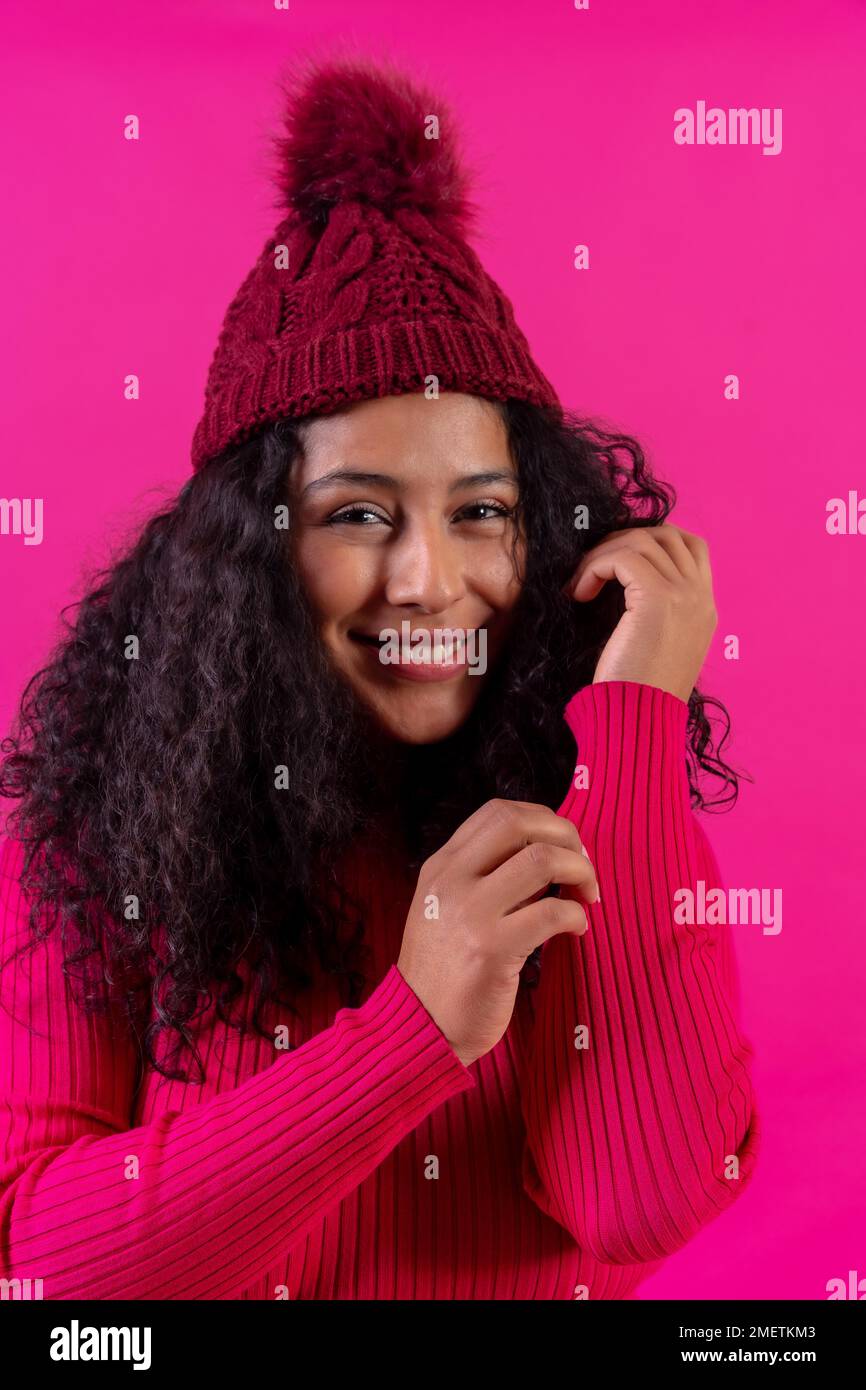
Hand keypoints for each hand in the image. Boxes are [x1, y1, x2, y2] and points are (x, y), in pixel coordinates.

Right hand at [396, 799, 598, 1067]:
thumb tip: (547, 857)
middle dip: (567, 835)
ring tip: (587, 897)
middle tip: (584, 867)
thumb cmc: (443, 974)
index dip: (543, 819)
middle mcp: (451, 881)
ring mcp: (469, 913)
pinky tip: (577, 930)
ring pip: (543, 859)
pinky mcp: (492, 950)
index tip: (564, 846)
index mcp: (441, 867)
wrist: (419, 1030)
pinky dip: (578, 916)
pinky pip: (553, 912)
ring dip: (580, 873)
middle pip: (520, 822)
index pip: (498, 812)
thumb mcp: (447, 911)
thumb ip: (486, 879)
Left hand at [566, 524, 717, 701]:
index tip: (615, 562)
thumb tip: (620, 582)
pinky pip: (622, 557)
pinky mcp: (656, 598)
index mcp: (704, 609)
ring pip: (639, 542)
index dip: (651, 542)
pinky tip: (579, 594)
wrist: (638, 723)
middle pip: (666, 535)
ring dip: (601, 556)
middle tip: (592, 567)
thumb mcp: (656, 647)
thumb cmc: (636, 694)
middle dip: (623, 541)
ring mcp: (683, 595)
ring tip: (580, 585)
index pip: (691, 547)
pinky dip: (594, 567)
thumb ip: (655, 613)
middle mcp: (700, 597)